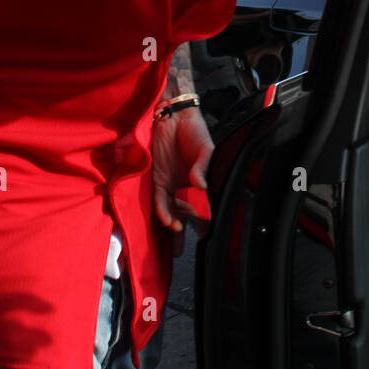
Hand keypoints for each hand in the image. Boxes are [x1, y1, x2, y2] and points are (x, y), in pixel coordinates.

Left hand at [151, 105, 213, 256]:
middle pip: (187, 216)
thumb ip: (202, 167)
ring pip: (173, 213)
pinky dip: (164, 212)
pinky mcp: (158, 180)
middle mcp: (186, 188)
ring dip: (174, 227)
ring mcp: (172, 186)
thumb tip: (200, 186)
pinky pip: (160, 201)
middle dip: (185, 235)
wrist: (174, 116)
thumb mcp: (205, 149)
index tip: (210, 237)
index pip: (206, 207)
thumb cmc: (194, 131)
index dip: (208, 223)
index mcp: (201, 183)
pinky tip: (169, 222)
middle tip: (185, 252)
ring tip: (177, 240)